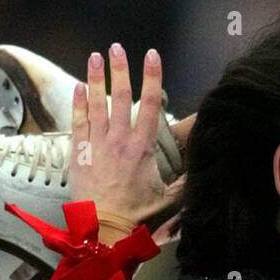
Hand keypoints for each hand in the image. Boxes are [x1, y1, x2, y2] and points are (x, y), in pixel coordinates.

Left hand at [68, 44, 186, 226]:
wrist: (104, 230)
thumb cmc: (137, 217)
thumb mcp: (169, 200)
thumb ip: (185, 183)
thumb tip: (202, 172)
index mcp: (142, 148)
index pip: (150, 105)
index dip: (152, 77)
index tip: (152, 55)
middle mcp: (119, 140)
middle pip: (121, 97)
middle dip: (120, 69)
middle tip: (116, 48)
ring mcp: (97, 145)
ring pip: (96, 104)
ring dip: (96, 78)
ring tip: (95, 57)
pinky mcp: (79, 154)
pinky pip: (78, 122)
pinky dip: (79, 103)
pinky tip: (79, 87)